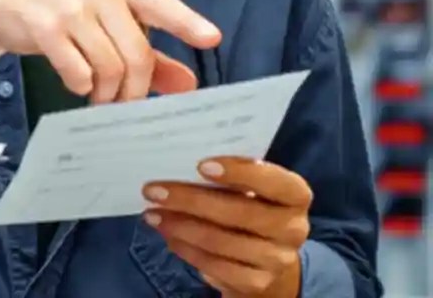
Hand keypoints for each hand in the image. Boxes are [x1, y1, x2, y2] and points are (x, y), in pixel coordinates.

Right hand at [0, 0, 221, 102]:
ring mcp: (71, 8)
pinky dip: (80, 86)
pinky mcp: (45, 27)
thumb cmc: (64, 13)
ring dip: (106, 94)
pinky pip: (77, 71)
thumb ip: (149, 53)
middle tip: (124, 106)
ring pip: (109, 67)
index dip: (187, 22)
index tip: (212, 38)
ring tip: (98, 98)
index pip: (161, 5)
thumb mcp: (106, 23)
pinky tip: (75, 83)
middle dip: (134, 90)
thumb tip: (188, 85)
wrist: (1, 4)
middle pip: (137, 55)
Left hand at [143, 157, 312, 296]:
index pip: (276, 182)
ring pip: (222, 242)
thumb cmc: (251, 208)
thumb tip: (177, 165)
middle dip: (191, 200)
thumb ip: (229, 177)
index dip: (241, 172)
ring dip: (181, 226)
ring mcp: (277, 260)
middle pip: (240, 213)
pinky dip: (187, 250)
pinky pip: (215, 266)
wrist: (268, 260)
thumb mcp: (251, 190)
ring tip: (152, 214)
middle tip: (153, 190)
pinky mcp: (256, 283)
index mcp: (295, 196)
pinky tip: (169, 236)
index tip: (201, 165)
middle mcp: (293, 229)